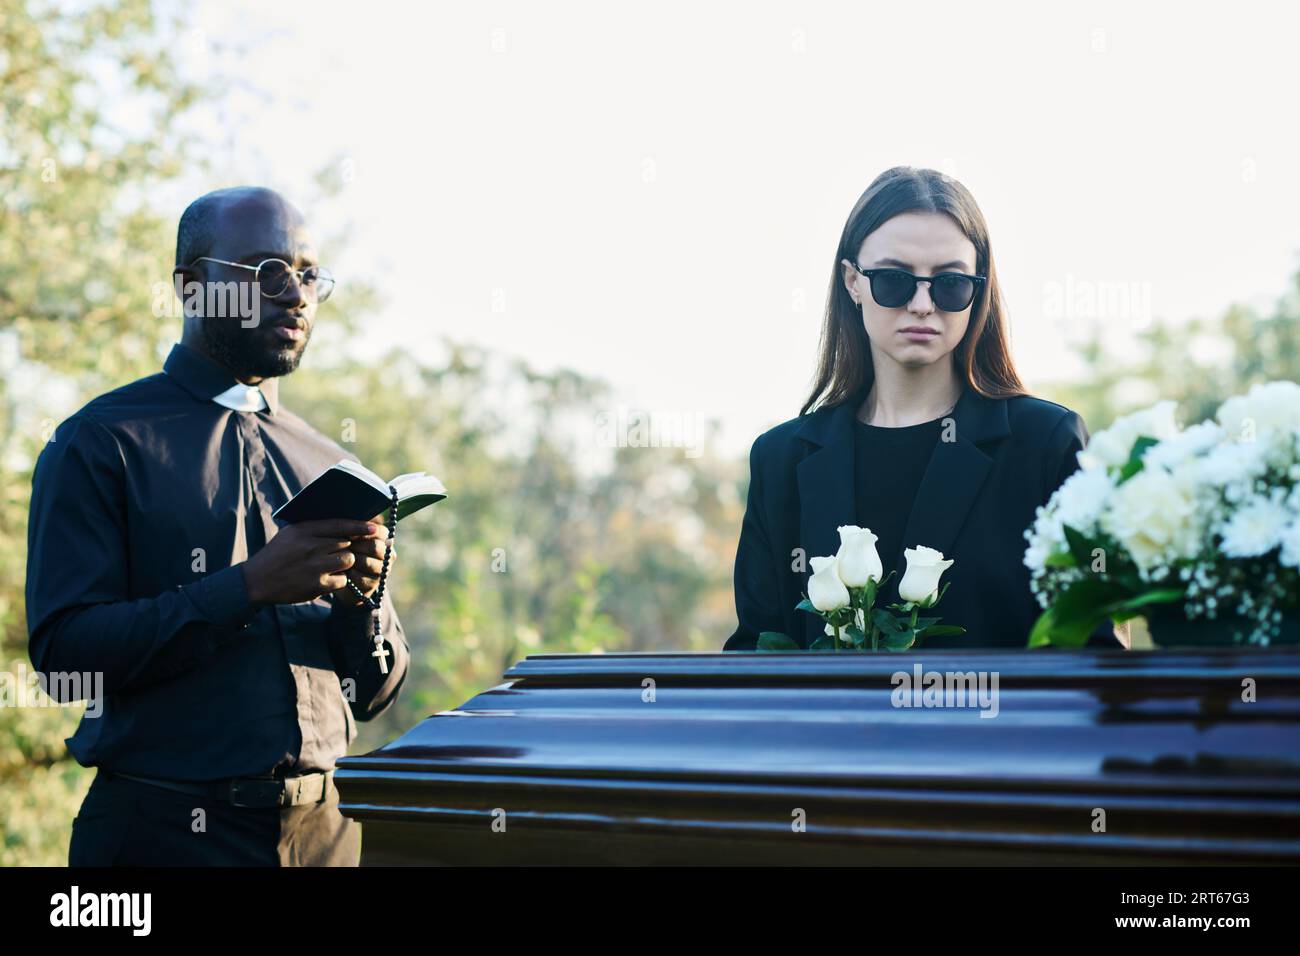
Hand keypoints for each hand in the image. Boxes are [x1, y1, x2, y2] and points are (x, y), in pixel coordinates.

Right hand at [241, 518, 377, 606]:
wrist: (256, 581)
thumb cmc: (277, 555)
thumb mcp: (290, 533)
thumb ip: (313, 527)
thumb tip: (342, 522)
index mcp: (304, 530)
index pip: (340, 524)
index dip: (360, 526)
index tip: (375, 528)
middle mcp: (311, 546)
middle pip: (346, 543)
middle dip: (350, 547)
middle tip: (347, 551)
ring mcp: (315, 566)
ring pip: (347, 560)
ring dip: (345, 564)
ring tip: (332, 565)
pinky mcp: (317, 584)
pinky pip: (342, 579)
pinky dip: (338, 580)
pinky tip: (326, 579)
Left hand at [330, 513, 394, 606]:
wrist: (345, 578)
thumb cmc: (345, 550)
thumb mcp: (349, 535)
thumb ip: (352, 524)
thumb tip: (350, 505)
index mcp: (385, 537)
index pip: (377, 530)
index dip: (360, 530)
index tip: (346, 532)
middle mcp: (388, 553)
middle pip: (373, 546)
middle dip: (354, 546)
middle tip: (339, 546)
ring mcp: (382, 570)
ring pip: (366, 562)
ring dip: (349, 560)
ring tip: (337, 558)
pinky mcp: (373, 585)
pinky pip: (359, 577)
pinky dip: (347, 574)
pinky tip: (339, 570)